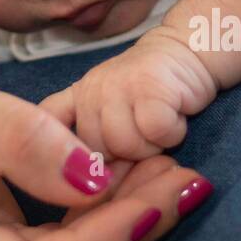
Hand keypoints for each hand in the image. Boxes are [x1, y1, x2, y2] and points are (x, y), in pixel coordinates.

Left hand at [40, 29, 218, 161]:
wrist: (189, 50)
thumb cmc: (154, 94)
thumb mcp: (113, 113)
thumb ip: (94, 142)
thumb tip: (89, 189)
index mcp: (77, 98)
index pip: (52, 130)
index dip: (66, 157)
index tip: (83, 174)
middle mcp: (90, 91)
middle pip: (97, 153)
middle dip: (126, 157)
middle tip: (145, 134)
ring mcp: (116, 85)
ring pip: (125, 144)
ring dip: (151, 145)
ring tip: (159, 124)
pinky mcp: (148, 86)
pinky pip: (154, 131)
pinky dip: (171, 133)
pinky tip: (175, 116)